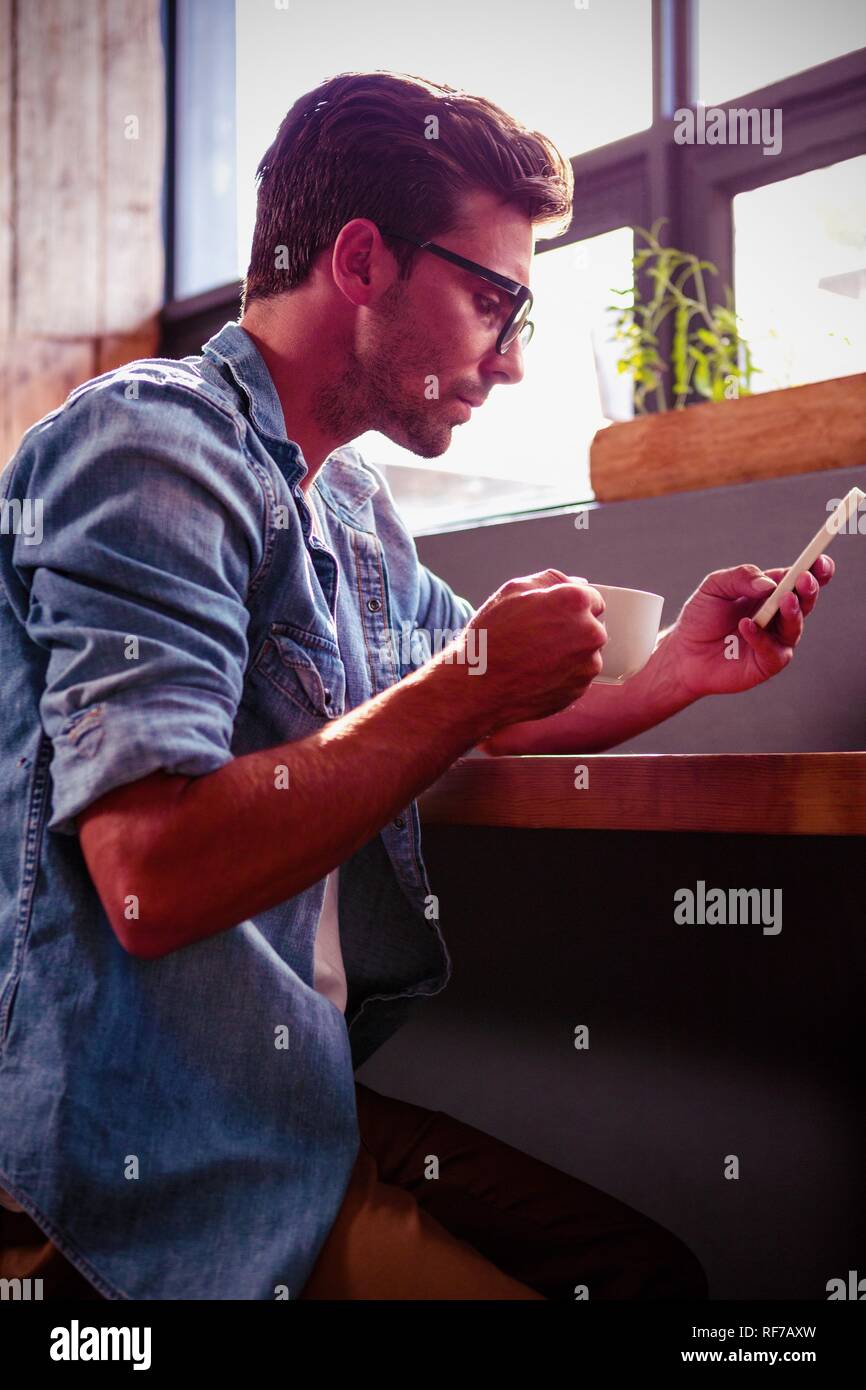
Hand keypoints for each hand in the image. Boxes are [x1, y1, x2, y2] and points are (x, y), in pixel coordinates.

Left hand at [664, 556, 835, 699]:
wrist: (683, 653)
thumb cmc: (701, 618)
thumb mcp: (714, 587)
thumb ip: (740, 578)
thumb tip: (768, 583)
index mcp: (771, 593)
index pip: (800, 579)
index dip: (815, 570)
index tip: (820, 560)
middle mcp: (779, 616)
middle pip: (805, 601)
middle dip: (809, 589)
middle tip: (805, 579)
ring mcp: (776, 640)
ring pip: (794, 626)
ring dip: (791, 612)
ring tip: (784, 599)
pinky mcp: (767, 663)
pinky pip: (772, 650)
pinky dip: (760, 637)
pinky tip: (745, 625)